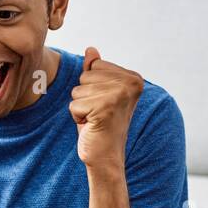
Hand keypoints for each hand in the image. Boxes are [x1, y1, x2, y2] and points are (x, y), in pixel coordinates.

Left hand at [69, 46, 142, 172]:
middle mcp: (131, 84)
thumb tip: (90, 49)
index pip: (94, 66)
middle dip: (84, 97)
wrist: (106, 158)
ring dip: (81, 108)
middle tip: (98, 114)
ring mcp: (119, 95)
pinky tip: (91, 126)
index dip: (92, 87)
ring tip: (95, 120)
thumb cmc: (101, 126)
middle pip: (85, 76)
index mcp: (134, 78)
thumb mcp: (99, 94)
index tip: (104, 104)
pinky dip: (77, 118)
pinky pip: (74, 104)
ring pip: (77, 90)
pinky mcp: (105, 108)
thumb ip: (96, 71)